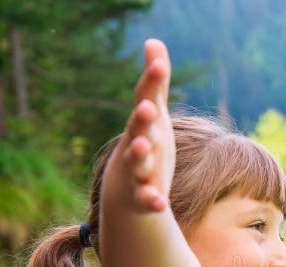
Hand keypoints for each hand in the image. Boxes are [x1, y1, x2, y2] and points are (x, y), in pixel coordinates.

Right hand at [106, 39, 174, 212]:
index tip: (159, 65)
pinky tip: (160, 204)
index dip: (152, 82)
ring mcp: (137, 170)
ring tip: (142, 147)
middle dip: (142, 119)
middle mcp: (136, 144)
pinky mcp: (143, 196)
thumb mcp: (155, 113)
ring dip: (139, 155)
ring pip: (137, 162)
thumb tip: (153, 42)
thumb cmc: (145, 142)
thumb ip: (156, 82)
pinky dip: (152, 201)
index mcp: (143, 124)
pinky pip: (146, 198)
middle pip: (138, 129)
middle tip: (148, 108)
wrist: (125, 190)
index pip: (146, 99)